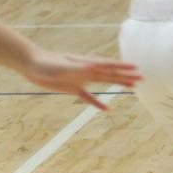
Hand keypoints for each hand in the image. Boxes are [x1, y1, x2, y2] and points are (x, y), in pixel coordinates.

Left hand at [21, 49, 141, 111]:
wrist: (31, 64)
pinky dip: (97, 103)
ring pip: (104, 82)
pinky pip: (88, 97)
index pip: (107, 65)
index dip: (122, 67)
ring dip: (117, 84)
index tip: (136, 68)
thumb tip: (95, 66)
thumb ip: (78, 68)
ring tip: (132, 85)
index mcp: (85, 64)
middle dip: (125, 75)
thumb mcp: (61, 66)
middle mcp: (86, 70)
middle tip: (141, 77)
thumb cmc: (45, 63)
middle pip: (110, 74)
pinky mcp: (73, 88)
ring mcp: (81, 79)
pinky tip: (106, 109)